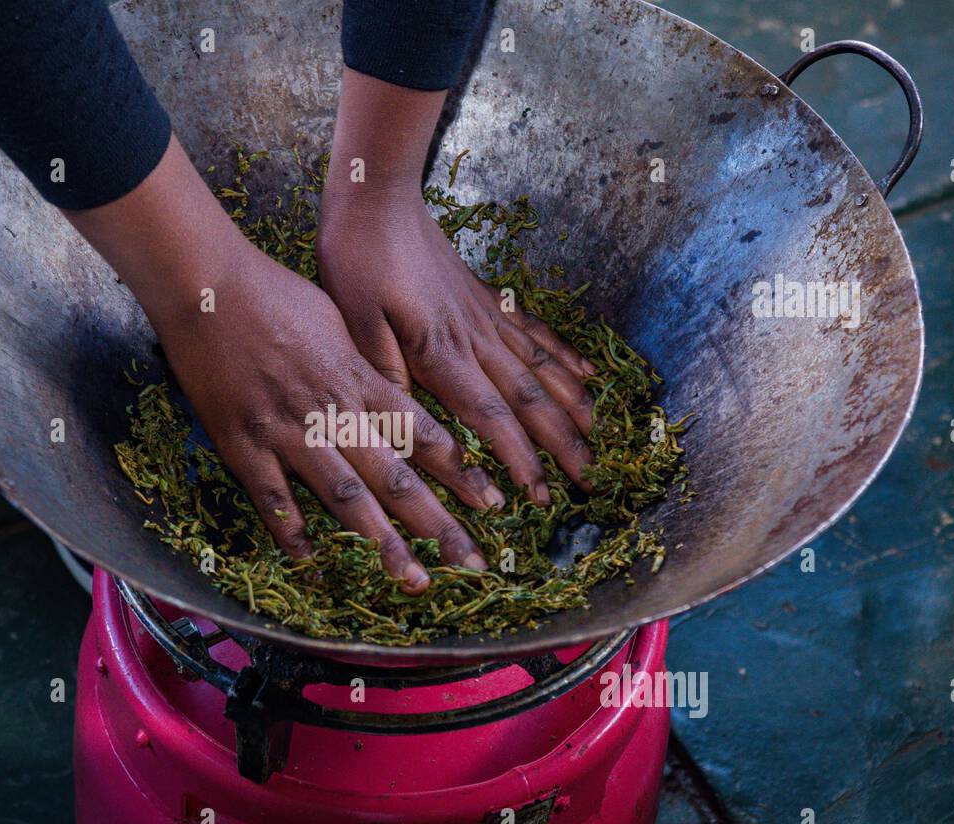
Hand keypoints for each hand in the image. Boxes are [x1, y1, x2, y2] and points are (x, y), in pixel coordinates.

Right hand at [65, 135, 501, 591]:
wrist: (207, 286)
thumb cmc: (274, 294)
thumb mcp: (339, 320)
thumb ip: (367, 362)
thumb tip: (393, 387)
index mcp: (359, 379)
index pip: (422, 434)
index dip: (460, 471)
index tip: (491, 502)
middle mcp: (333, 411)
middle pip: (395, 476)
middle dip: (437, 523)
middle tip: (471, 562)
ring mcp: (288, 431)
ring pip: (345, 496)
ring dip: (381, 540)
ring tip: (411, 576)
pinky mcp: (242, 442)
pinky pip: (272, 496)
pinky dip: (291, 530)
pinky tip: (310, 559)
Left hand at [318, 69, 597, 502]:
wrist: (378, 197)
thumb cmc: (357, 261)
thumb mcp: (354, 322)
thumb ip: (385, 371)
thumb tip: (408, 424)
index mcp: (441, 351)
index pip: (491, 416)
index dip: (519, 459)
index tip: (540, 496)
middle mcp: (475, 338)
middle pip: (531, 400)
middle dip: (562, 446)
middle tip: (588, 484)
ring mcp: (488, 316)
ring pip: (544, 369)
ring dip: (574, 408)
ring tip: (599, 441)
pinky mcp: (488, 298)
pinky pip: (537, 333)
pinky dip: (566, 357)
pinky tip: (587, 375)